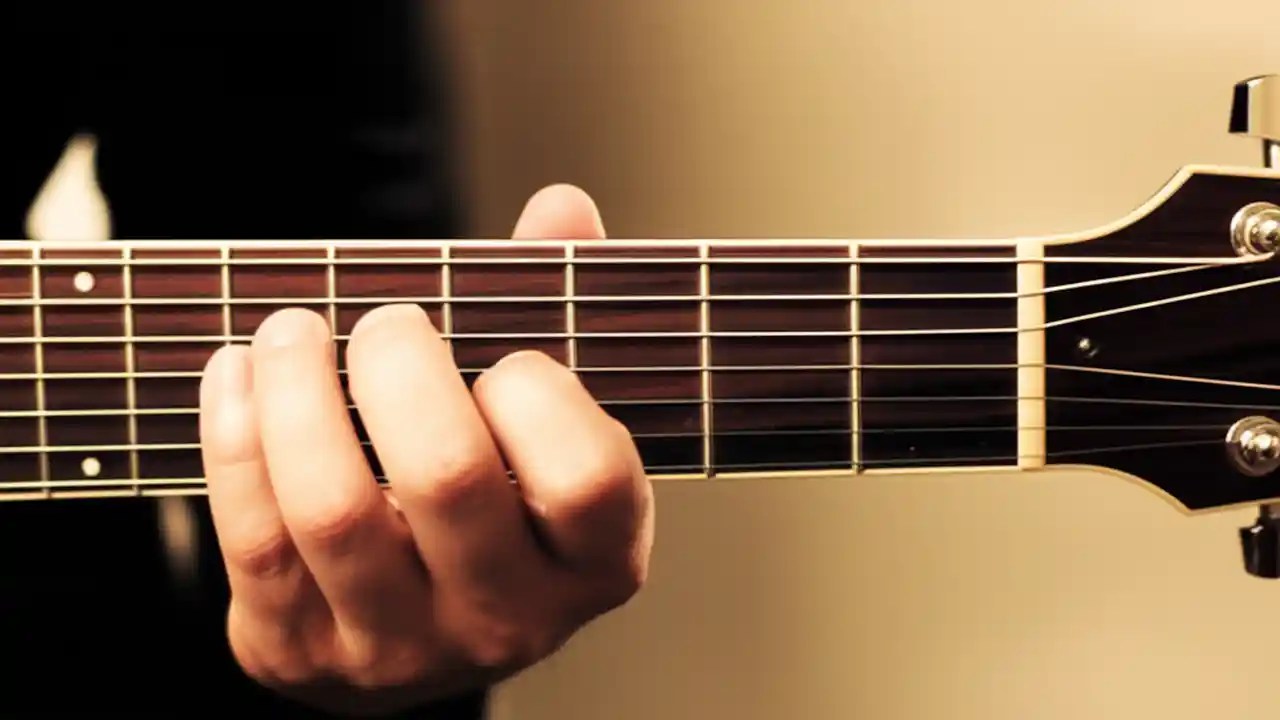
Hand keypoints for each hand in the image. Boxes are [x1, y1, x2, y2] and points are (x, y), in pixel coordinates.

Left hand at [197, 185, 653, 715]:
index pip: (584, 478)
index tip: (506, 359)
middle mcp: (508, 620)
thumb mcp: (551, 422)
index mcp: (594, 560)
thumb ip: (562, 313)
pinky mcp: (303, 654)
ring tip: (292, 331)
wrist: (426, 631)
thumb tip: (560, 207)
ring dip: (297, 389)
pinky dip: (234, 437)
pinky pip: (255, 541)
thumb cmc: (500, 497)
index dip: (538, 396)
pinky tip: (237, 374)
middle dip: (398, 363)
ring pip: (333, 509)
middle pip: (448, 475)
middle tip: (385, 324)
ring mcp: (403, 649)